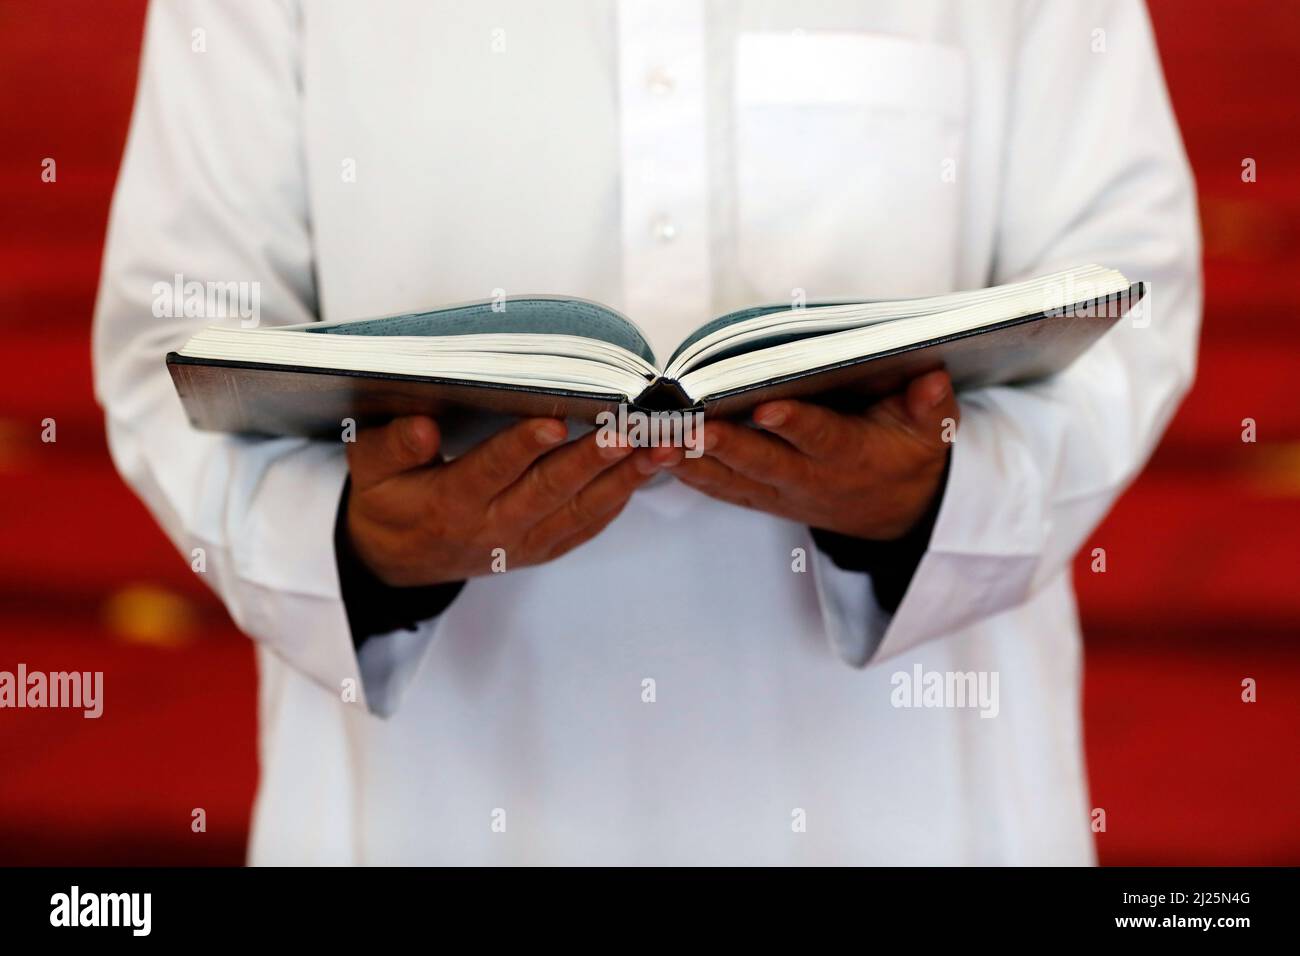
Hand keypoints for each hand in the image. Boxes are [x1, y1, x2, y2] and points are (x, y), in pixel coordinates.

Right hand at [345, 415, 680, 585]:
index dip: (521, 446)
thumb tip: (422, 428)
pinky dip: (619, 500)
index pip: (491, 470)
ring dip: (624, 479)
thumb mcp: (370, 470)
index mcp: (451, 503)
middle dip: (594, 458)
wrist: (397, 562)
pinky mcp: (543, 549)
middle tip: (632, 430)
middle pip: (550, 490)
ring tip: (662, 448)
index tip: (553, 420)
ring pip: (580, 510)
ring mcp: (524, 542)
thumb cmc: (388, 501)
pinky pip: (587, 526)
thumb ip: (392, 446)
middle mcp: (494, 527)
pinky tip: (647, 472)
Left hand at [672, 370, 958, 539]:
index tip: (768, 408)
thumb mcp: (933, 432)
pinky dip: (691, 474)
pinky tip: (659, 455)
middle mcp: (811, 479)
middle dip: (725, 446)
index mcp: (852, 456)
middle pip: (763, 464)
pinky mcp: (763, 499)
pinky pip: (722, 489)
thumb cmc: (909, 456)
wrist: (899, 514)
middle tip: (689, 428)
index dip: (797, 426)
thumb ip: (931, 407)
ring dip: (693, 463)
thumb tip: (931, 381)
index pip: (822, 439)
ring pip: (732, 480)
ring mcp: (783, 494)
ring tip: (657, 442)